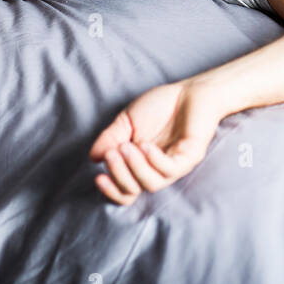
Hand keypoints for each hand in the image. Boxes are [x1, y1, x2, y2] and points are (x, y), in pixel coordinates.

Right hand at [89, 81, 225, 204]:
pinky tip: (146, 145)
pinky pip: (169, 169)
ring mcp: (174, 166)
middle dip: (119, 174)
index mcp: (142, 166)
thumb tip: (94, 158)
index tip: (98, 177)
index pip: (126, 192)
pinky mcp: (190, 158)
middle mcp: (157, 171)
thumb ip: (110, 138)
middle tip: (113, 153)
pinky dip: (154, 160)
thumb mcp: (127, 121)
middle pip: (134, 191)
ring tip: (127, 146)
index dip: (111, 191)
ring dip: (134, 167)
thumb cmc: (160, 106)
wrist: (189, 91)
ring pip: (151, 184)